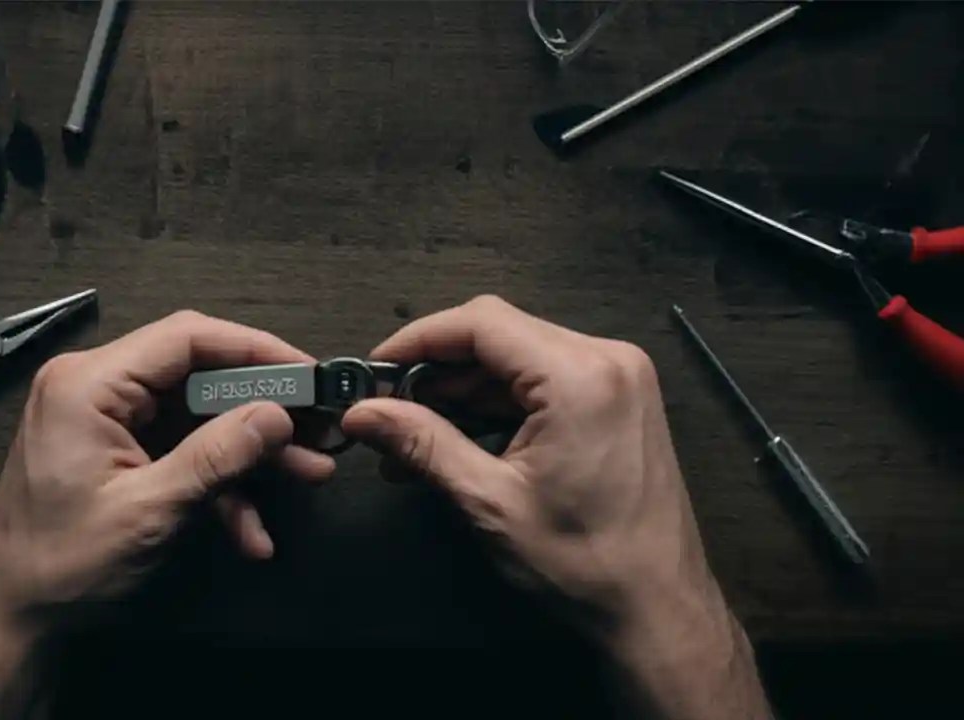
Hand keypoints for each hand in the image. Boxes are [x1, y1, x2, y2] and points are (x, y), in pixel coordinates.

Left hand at [0, 311, 333, 718]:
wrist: (13, 619)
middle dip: (261, 408)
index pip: (187, 338)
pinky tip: (251, 533)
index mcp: (90, 383)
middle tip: (317, 426)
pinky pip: (181, 451)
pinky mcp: (119, 451)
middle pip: (199, 376)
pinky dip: (217, 485)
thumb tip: (277, 414)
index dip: (255, 349)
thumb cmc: (63, 564)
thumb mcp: (149, 510)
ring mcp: (108, 420)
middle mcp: (96, 387)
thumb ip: (215, 457)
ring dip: (248, 452)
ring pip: (199, 417)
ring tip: (309, 474)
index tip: (308, 372)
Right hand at [341, 296, 769, 719]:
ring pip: (517, 357)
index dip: (418, 340)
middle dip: (436, 368)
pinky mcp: (617, 400)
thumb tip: (364, 414)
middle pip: (498, 333)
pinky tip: (457, 439)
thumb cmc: (588, 563)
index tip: (376, 369)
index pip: (481, 323)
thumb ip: (422, 444)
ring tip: (412, 435)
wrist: (658, 607)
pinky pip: (543, 380)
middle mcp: (606, 361)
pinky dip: (497, 403)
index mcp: (580, 377)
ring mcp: (617, 378)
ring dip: (463, 390)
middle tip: (387, 406)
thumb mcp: (490, 501)